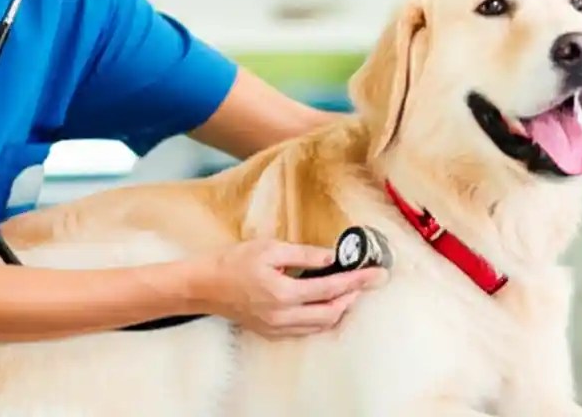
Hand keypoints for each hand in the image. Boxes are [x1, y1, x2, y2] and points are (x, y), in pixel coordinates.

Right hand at [197, 238, 384, 336]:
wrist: (205, 286)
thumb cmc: (233, 263)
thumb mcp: (269, 249)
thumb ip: (304, 254)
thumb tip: (331, 256)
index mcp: (283, 293)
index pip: (331, 288)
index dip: (356, 281)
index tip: (375, 274)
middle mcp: (283, 316)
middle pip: (331, 313)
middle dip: (352, 298)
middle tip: (364, 282)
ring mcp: (277, 328)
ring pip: (320, 326)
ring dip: (338, 309)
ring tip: (348, 292)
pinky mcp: (271, 332)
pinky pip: (306, 330)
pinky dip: (321, 319)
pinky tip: (324, 304)